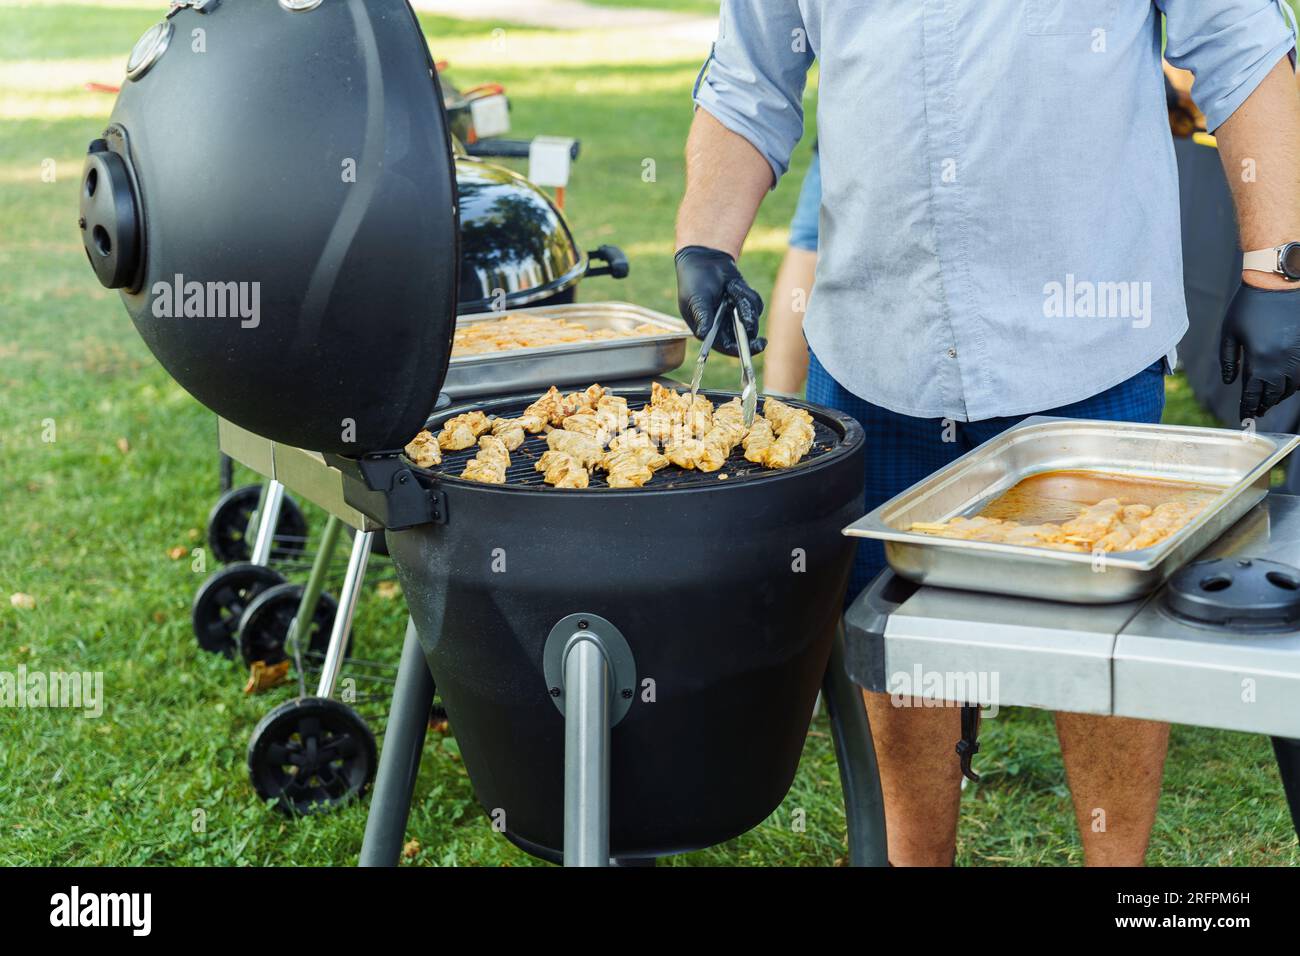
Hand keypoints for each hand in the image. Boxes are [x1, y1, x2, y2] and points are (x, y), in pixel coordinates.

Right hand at [674, 245, 765, 355]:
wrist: (706, 259)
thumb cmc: (695, 280)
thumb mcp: (697, 299)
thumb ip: (703, 316)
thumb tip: (703, 334)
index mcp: (708, 330)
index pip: (726, 346)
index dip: (741, 350)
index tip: (756, 347)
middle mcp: (722, 326)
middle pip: (744, 337)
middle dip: (750, 329)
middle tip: (763, 340)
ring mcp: (735, 315)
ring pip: (752, 319)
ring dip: (745, 303)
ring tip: (731, 288)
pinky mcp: (744, 304)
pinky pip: (755, 305)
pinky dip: (748, 294)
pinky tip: (734, 285)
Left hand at [1220, 283, 1299, 421]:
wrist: (1278, 283)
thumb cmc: (1248, 306)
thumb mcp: (1229, 333)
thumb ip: (1229, 360)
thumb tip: (1230, 382)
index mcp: (1258, 360)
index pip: (1253, 393)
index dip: (1248, 407)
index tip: (1244, 417)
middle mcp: (1281, 362)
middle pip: (1274, 393)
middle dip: (1264, 404)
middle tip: (1257, 410)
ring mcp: (1297, 355)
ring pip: (1292, 387)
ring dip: (1280, 395)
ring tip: (1270, 398)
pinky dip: (1295, 383)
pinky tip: (1287, 384)